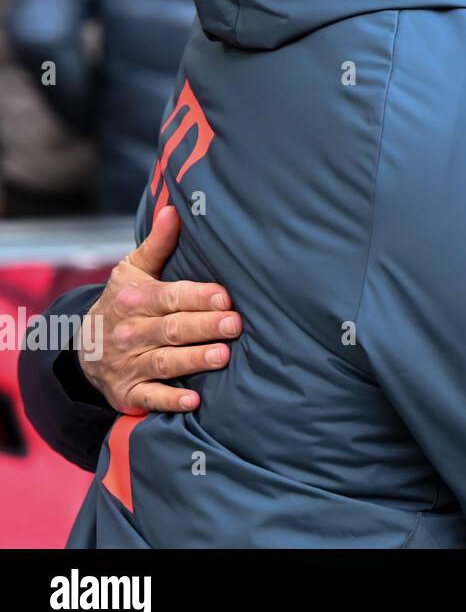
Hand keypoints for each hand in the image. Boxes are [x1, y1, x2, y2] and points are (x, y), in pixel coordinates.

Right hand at [80, 206, 240, 414]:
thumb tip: (175, 210)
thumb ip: (157, 245)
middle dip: (204, 326)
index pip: (170, 297)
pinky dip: (170, 401)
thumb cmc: (123, 303)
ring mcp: (128, 364)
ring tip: (223, 356)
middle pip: (172, 329)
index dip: (198, 297)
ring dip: (193, 360)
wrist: (84, 348)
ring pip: (164, 362)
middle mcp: (130, 332)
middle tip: (235, 324)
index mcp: (135, 300)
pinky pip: (149, 398)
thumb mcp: (132, 271)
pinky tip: (193, 400)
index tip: (225, 296)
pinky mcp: (128, 393)